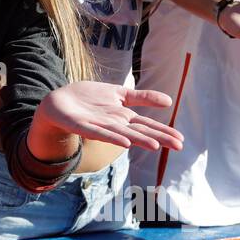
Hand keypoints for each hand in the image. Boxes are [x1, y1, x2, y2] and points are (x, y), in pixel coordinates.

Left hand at [35, 81, 182, 152]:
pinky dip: (112, 137)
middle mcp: (114, 124)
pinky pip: (98, 133)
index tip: (181, 140)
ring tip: (156, 146)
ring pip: (122, 134)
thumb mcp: (119, 93)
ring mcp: (99, 126)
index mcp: (123, 117)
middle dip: (158, 137)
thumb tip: (170, 101)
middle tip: (178, 146)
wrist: (58, 102)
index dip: (164, 131)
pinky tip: (125, 142)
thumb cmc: (89, 100)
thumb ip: (142, 97)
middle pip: (139, 130)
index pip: (147, 124)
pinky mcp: (82, 125)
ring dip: (139, 139)